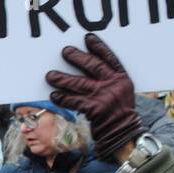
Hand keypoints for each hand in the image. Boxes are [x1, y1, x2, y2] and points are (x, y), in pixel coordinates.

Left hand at [45, 34, 142, 160]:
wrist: (123, 135)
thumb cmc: (119, 115)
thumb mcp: (121, 95)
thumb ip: (109, 82)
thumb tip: (88, 68)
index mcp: (122, 80)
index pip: (110, 58)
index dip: (99, 47)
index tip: (87, 38)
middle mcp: (114, 85)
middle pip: (93, 66)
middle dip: (77, 58)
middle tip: (65, 51)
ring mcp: (104, 97)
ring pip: (79, 83)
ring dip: (62, 79)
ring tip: (50, 75)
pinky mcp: (94, 109)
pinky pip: (74, 101)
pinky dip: (63, 98)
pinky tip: (54, 95)